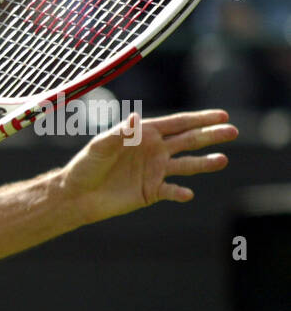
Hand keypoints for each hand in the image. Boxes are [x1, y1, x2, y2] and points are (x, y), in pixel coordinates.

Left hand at [59, 109, 238, 224]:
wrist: (77, 195)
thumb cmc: (86, 166)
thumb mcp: (100, 147)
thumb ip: (119, 134)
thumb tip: (134, 119)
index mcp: (145, 134)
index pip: (178, 123)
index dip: (199, 119)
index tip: (222, 116)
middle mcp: (155, 150)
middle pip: (189, 141)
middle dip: (210, 136)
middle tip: (233, 131)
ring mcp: (155, 170)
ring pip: (186, 165)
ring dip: (204, 163)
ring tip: (222, 160)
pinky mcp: (152, 191)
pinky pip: (170, 191)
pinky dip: (179, 193)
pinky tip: (187, 194)